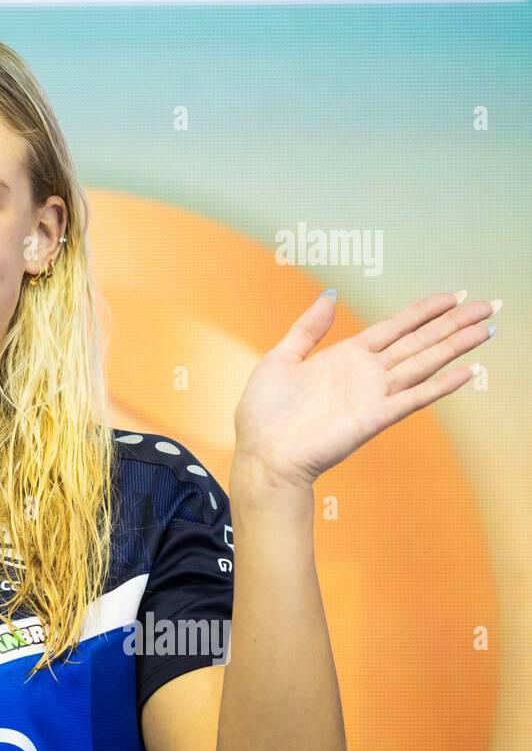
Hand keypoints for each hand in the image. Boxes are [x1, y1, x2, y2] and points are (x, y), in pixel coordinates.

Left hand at [234, 289, 497, 488]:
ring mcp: (373, 395)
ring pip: (423, 362)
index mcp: (344, 357)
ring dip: (455, 345)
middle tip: (487, 303)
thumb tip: (330, 295)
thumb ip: (308, 328)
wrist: (262, 455)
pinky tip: (467, 371)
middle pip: (418, 341)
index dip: (422, 311)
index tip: (451, 296)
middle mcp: (365, 373)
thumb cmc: (265, 414)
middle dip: (452, 322)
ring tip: (485, 327)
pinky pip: (414, 397)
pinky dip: (441, 385)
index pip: (394, 328)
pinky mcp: (374, 417)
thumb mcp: (281, 358)